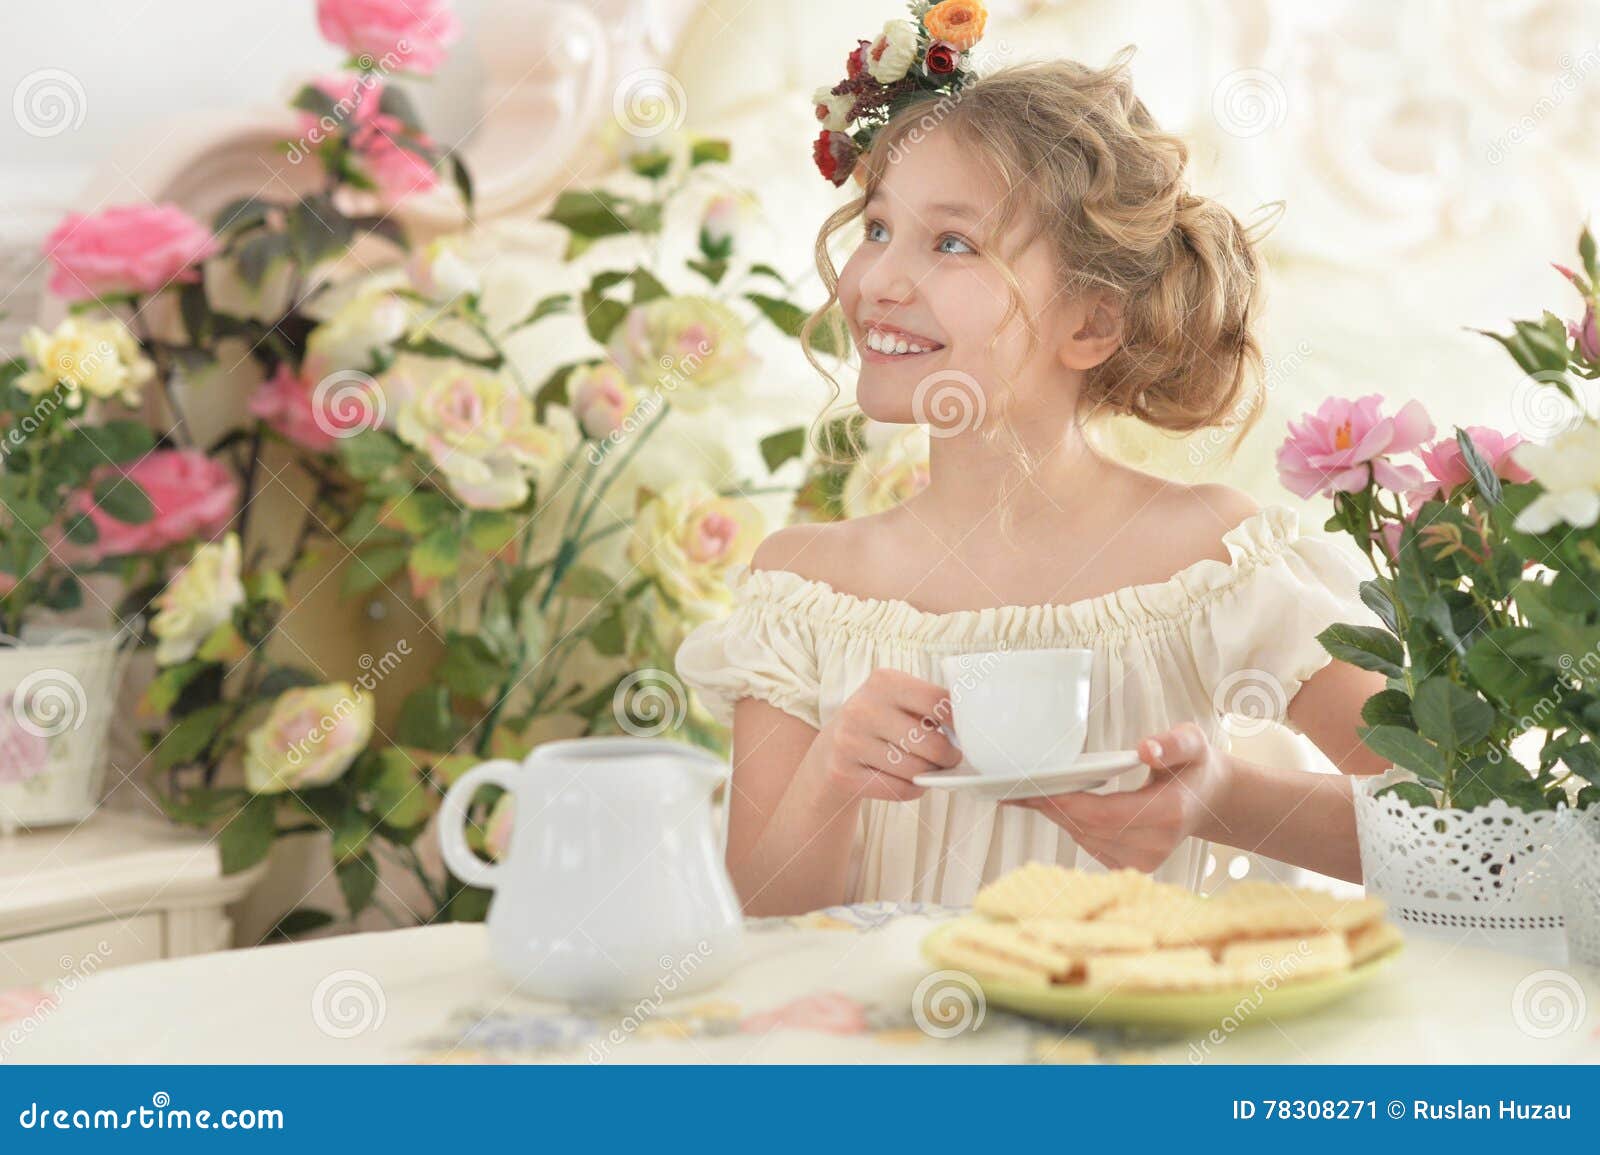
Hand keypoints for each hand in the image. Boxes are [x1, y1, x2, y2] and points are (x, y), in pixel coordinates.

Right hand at [809, 668, 961, 803]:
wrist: (827, 754)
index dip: (959, 723)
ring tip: (926, 768)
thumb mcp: (896, 700)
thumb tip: (972, 726)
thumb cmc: (878, 725)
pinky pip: (900, 790)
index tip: (964, 733)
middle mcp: (862, 708)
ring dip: (929, 776)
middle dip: (949, 757)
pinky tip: (905, 780)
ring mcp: (849, 742)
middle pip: (931, 744)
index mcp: (883, 681)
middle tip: (949, 758)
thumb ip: (930, 704)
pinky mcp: (843, 774)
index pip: (938, 702)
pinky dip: (912, 790)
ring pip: (916, 772)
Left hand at [1005, 722, 1232, 872]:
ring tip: (1028, 793)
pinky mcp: (1132, 866)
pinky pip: (1089, 845)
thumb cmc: (1195, 766)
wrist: (1209, 799)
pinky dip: (1070, 825)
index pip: (1104, 815)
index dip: (1065, 803)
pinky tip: (1055, 807)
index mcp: (1167, 815)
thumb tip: (1145, 749)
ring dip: (1056, 816)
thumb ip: (1172, 743)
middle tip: (1016, 786)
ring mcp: (1144, 861)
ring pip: (1084, 838)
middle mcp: (1154, 846)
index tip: (1034, 787)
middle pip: (1087, 829)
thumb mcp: (1193, 743)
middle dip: (1050, 807)